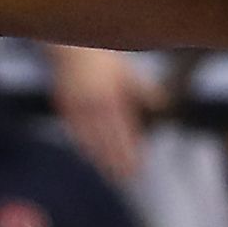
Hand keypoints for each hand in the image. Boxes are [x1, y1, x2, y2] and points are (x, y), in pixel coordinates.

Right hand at [48, 45, 164, 180]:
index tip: (138, 167)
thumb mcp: (127, 71)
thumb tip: (163, 105)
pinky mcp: (63, 107)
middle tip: (127, 179)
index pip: (122, 132)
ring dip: (100, 159)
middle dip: (117, 162)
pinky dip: (84, 147)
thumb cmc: (104, 58)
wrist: (71, 47)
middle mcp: (92, 105)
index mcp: (110, 98)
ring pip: (89, 140)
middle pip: (106, 141)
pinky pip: (75, 133)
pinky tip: (91, 156)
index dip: (130, 152)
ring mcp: (75, 107)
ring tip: (111, 174)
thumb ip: (145, 89)